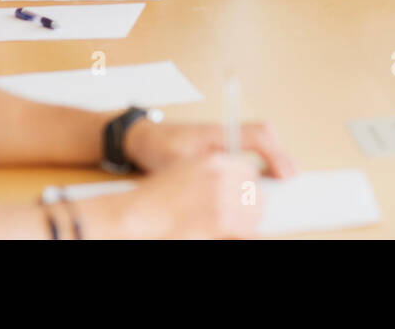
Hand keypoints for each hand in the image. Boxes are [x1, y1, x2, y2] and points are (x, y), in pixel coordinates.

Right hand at [116, 154, 263, 238]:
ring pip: (255, 211)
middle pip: (256, 192)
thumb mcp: (186, 172)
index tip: (252, 197)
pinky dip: (244, 234)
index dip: (252, 187)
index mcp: (214, 161)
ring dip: (250, 222)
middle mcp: (221, 176)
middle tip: (249, 217)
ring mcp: (221, 198)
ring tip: (241, 229)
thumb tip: (238, 190)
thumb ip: (214, 177)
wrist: (138, 214)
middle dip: (254, 206)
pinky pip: (246, 230)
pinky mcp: (219, 220)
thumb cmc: (157, 197)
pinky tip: (234, 235)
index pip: (249, 172)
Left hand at [124, 119, 296, 177]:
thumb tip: (242, 189)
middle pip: (266, 136)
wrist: (142, 138)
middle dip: (281, 158)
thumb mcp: (183, 165)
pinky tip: (264, 180)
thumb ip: (212, 174)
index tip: (287, 174)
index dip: (276, 153)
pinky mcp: (223, 147)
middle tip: (293, 180)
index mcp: (218, 133)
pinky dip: (262, 163)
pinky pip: (251, 150)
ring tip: (283, 182)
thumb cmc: (159, 149)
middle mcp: (226, 132)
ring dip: (273, 160)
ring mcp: (226, 137)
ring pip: (262, 143)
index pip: (258, 135)